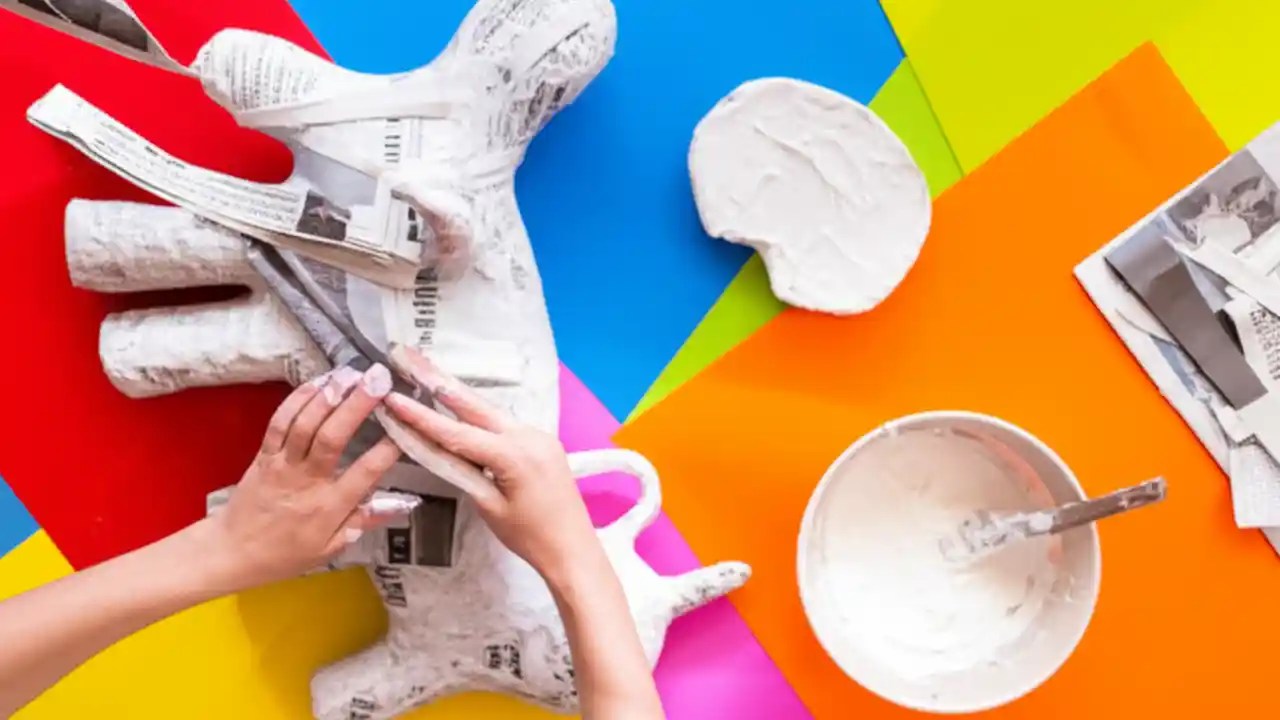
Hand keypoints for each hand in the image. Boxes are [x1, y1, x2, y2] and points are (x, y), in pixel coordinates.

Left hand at [200, 363, 402, 591]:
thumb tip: (404, 502)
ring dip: (328, 394)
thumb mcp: (330, 549)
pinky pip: (280, 421)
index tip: (406, 426)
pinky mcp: (263, 454)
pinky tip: (319, 381)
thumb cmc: (285, 554)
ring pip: (304, 423)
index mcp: (328, 507)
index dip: (387, 449)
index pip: (364, 473)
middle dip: (357, 404)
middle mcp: (305, 481)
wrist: (231, 552)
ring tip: (352, 373)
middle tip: (379, 380)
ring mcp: (281, 464)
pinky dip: (298, 398)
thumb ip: (365, 521)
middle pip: (332, 437)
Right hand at [384, 346, 596, 581]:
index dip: (421, 417)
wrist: (573, 549)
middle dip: (438, 380)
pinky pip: (504, 424)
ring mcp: (538, 435)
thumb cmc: (531, 537)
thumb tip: (433, 447)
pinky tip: (459, 405)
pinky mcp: (543, 442)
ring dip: (458, 395)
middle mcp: (528, 436)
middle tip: (410, 355)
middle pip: (475, 405)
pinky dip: (479, 415)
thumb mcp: (488, 506)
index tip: (393, 397)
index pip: (456, 433)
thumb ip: (461, 471)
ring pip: (489, 412)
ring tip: (428, 372)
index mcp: (513, 455)